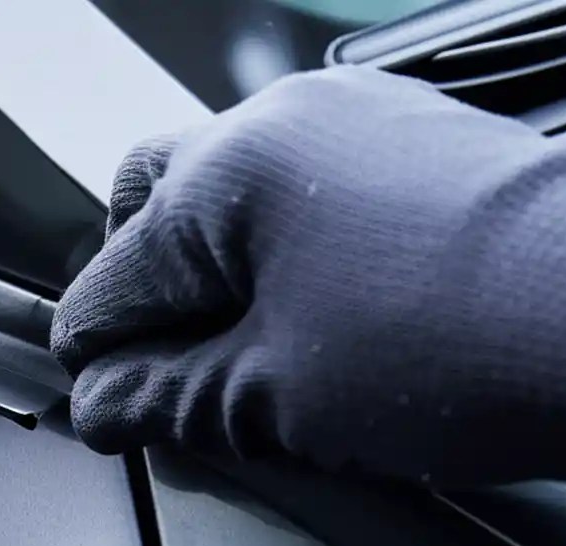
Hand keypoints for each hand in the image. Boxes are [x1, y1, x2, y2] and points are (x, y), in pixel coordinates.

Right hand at [52, 66, 565, 486]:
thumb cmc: (468, 349)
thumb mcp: (279, 399)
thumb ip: (165, 399)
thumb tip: (104, 405)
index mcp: (220, 180)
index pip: (108, 282)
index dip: (97, 359)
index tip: (109, 406)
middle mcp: (275, 124)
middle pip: (149, 203)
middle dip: (140, 285)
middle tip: (163, 366)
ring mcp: (347, 118)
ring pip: (225, 185)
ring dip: (210, 261)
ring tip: (246, 347)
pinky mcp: (407, 133)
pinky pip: (301, 179)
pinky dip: (279, 241)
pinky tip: (312, 307)